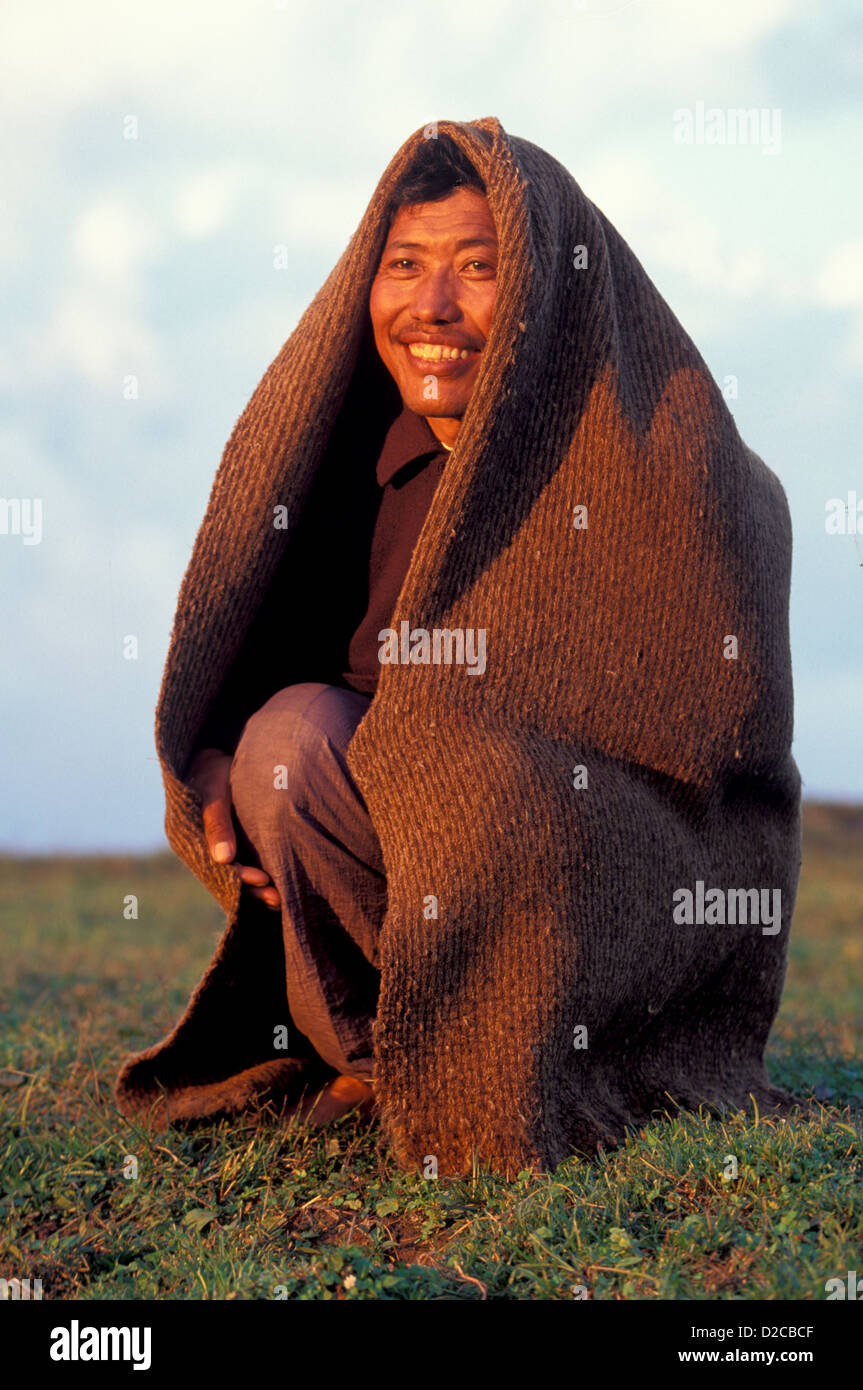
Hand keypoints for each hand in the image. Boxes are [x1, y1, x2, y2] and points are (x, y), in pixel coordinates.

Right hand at [187, 747, 281, 910]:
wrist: (214, 756)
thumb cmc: (214, 769)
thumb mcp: (215, 789)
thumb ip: (217, 821)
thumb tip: (223, 859)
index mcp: (190, 836)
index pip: (218, 865)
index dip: (241, 875)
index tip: (265, 879)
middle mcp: (201, 846)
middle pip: (228, 875)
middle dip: (253, 889)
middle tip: (279, 900)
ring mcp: (215, 845)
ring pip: (236, 873)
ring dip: (257, 888)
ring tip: (281, 901)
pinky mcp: (229, 842)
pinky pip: (242, 863)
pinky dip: (257, 876)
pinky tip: (277, 888)